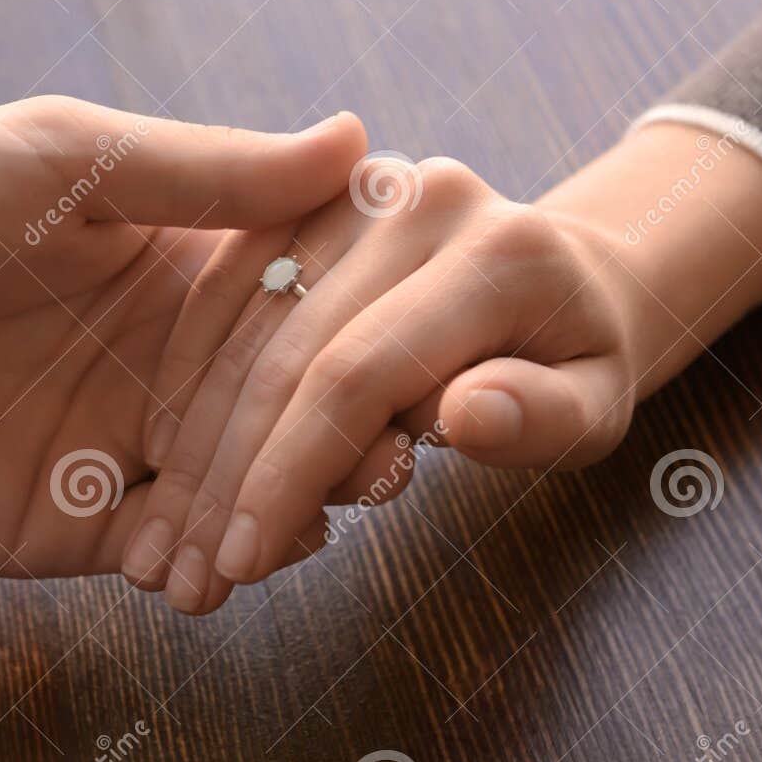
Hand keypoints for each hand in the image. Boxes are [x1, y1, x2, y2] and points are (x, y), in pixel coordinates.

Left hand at [0, 97, 370, 575]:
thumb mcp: (65, 161)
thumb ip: (208, 169)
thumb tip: (359, 138)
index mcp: (174, 264)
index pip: (299, 301)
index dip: (360, 326)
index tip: (424, 345)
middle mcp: (161, 358)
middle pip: (282, 405)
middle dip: (339, 432)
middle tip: (396, 456)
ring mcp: (119, 446)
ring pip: (237, 486)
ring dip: (285, 505)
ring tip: (328, 515)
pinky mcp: (69, 525)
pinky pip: (161, 549)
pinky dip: (203, 561)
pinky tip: (224, 565)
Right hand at [118, 120, 761, 614]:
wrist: (566, 277)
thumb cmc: (581, 366)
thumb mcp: (595, 411)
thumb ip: (544, 419)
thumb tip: (469, 417)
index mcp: (499, 252)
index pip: (361, 374)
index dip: (289, 472)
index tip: (241, 561)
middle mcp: (418, 200)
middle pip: (288, 350)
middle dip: (226, 473)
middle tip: (187, 573)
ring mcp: (358, 188)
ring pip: (245, 324)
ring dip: (193, 435)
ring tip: (166, 536)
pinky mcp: (313, 196)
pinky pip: (230, 285)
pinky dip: (192, 372)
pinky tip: (167, 450)